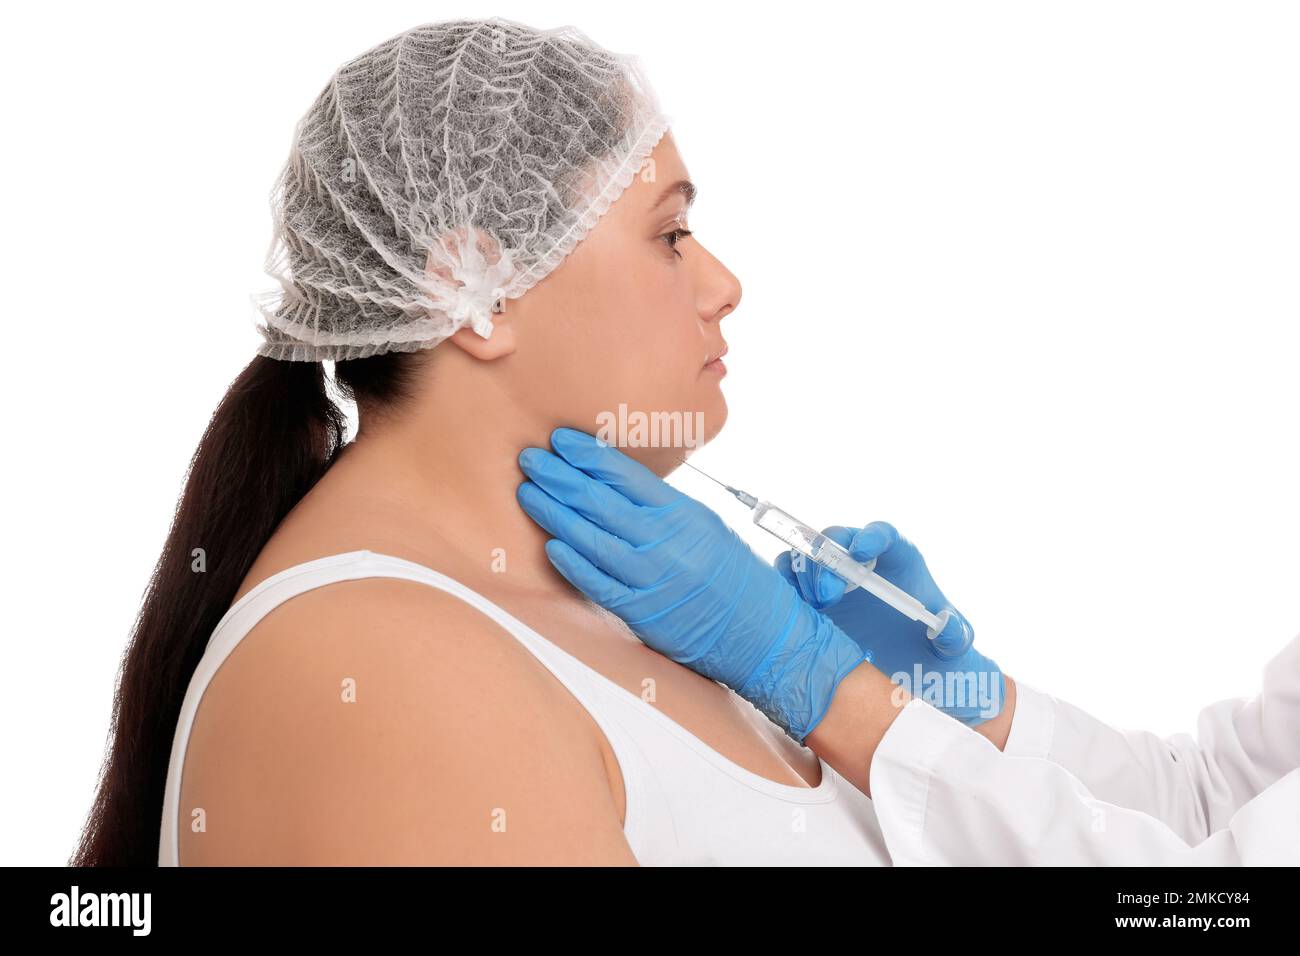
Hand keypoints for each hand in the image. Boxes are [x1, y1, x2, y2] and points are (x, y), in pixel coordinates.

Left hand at [516, 428, 868, 742]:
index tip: (560, 440)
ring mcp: (651, 578)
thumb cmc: (732, 574)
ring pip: (590, 538)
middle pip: (599, 501)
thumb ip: (662, 506)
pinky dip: (572, 563)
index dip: (588, 455)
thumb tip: (613, 482)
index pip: (626, 475)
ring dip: (554, 512)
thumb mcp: (704, 525)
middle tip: (530, 458)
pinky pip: (598, 583)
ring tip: (528, 492)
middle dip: (559, 476)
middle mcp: (665, 542)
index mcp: (682, 513)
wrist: (761, 632)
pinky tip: (551, 544)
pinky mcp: (641, 613)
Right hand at [777, 522, 1004, 724]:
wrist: (908, 670)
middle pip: (838, 541)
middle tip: (828, 594)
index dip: (870, 537)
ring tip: (814, 605)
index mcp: (898, 560)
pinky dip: (785, 587)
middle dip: (829, 561)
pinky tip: (790, 610)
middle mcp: (862, 561)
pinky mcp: (811, 596)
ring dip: (804, 574)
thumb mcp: (953, 647)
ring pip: (808, 557)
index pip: (883, 535)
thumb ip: (956, 635)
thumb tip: (944, 627)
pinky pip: (790, 579)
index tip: (862, 553)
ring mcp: (834, 577)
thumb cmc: (934, 650)